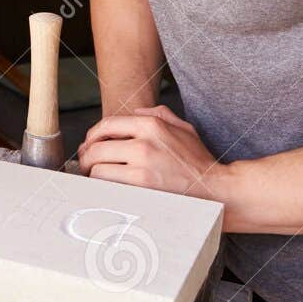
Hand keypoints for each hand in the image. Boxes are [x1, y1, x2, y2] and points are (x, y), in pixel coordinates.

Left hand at [77, 106, 225, 201]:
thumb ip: (157, 113)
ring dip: (93, 176)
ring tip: (97, 179)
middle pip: (95, 149)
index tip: (90, 146)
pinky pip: (109, 187)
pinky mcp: (142, 190)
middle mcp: (144, 143)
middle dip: (86, 158)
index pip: (106, 125)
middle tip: (87, 165)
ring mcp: (142, 168)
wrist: (216, 190)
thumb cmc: (198, 162)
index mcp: (151, 124)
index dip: (92, 137)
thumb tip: (134, 111)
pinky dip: (104, 189)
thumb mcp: (182, 128)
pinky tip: (108, 189)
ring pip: (98, 170)